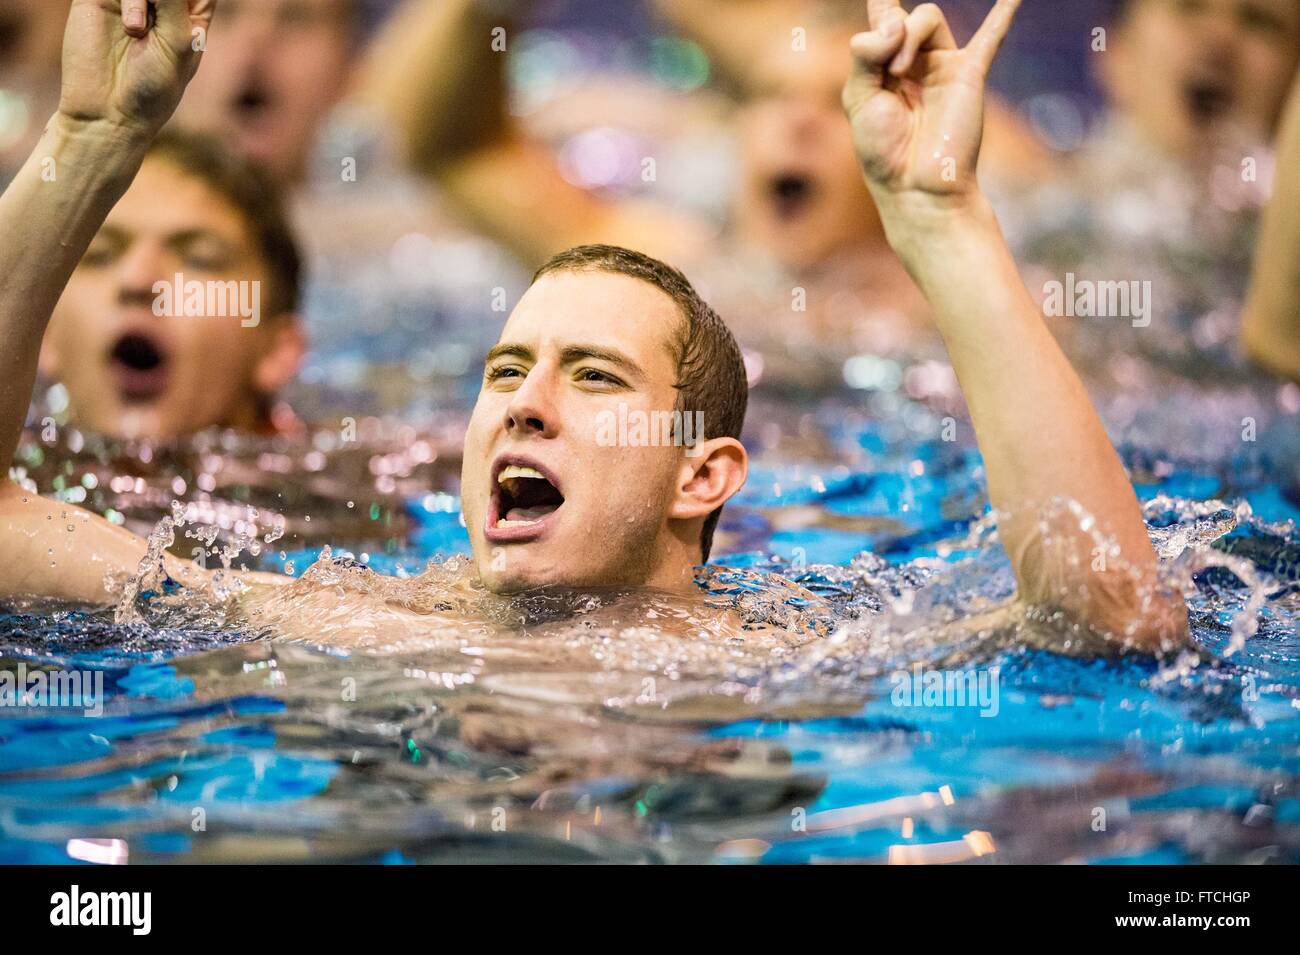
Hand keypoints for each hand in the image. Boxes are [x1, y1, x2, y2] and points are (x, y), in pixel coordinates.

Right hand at [57, 0, 216, 135]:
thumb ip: (174, 0)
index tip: (179, 15)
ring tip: (135, 30)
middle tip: (155, 20)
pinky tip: (129, 25)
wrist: (108, 111)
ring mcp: (128, 0)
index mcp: (190, 15)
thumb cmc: (153, 86)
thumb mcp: (178, 43)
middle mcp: (161, 4)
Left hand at [842, 0, 1019, 205]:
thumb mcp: (858, 98)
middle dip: (890, 34)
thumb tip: (895, 23)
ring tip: (899, 72)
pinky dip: (1003, 13)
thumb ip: (866, 54)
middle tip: (888, 71)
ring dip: (909, 35)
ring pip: (928, 17)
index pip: (882, 19)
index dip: (882, 5)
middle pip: (904, 16)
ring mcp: (943, 66)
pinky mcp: (969, 76)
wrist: (916, 185)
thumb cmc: (882, 149)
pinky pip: (990, 37)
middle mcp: (913, 61)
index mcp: (881, 66)